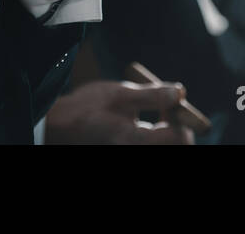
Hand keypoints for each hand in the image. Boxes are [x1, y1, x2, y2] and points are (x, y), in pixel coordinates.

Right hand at [43, 80, 194, 143]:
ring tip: (157, 108)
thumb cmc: (86, 109)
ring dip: (169, 127)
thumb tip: (181, 93)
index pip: (179, 137)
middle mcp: (136, 151)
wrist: (60, 127)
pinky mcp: (131, 148)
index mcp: (136, 142)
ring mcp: (133, 151)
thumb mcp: (120, 95)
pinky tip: (142, 119)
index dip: (183, 117)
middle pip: (176, 144)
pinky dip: (157, 132)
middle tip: (171, 103)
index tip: (176, 98)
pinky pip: (153, 142)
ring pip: (165, 143)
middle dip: (179, 124)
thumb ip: (153, 95)